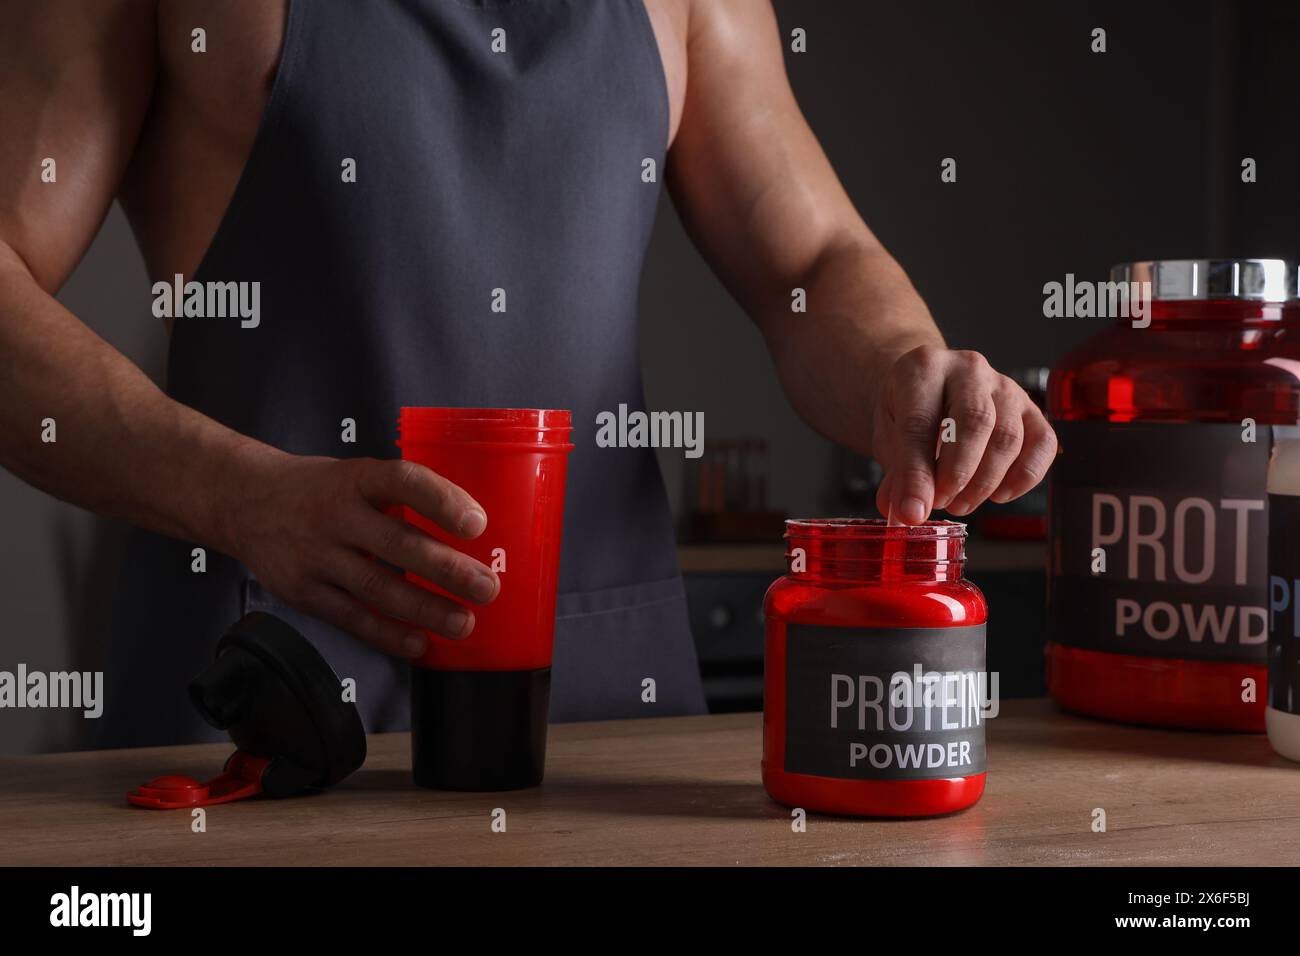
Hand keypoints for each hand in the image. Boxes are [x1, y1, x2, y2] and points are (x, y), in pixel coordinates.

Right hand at [225, 452, 498, 657]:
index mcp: (357, 478)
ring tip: (463, 622)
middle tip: (486, 587)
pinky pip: (350, 617)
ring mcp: (316, 556)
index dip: (442, 501)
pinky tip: (419, 643)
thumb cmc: (320, 490)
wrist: (244, 501)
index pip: (403, 481)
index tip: (478, 524)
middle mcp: (335, 515)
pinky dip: (387, 633)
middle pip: (397, 544)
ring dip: (425, 609)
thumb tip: (471, 529)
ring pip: (376, 587)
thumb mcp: (358, 476)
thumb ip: (403, 498)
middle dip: (447, 570)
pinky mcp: (302, 591)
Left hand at [871, 346, 1056, 523]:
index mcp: (922, 369)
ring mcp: (1004, 385)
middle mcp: (968, 369)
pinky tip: (998, 495)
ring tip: (959, 504)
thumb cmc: (907, 413)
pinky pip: (1042, 442)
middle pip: (975, 422)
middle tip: (941, 503)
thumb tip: (908, 512)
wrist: (928, 390)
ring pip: (1008, 436)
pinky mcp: (1031, 406)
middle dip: (957, 474)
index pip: (920, 422)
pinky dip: (1024, 476)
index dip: (917, 473)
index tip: (914, 510)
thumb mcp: (888, 439)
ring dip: (985, 482)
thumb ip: (898, 474)